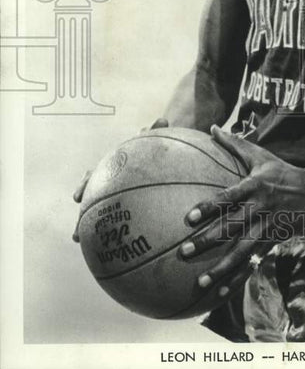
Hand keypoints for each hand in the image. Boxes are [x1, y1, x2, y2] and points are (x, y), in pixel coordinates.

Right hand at [72, 118, 169, 242]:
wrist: (160, 160)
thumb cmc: (156, 151)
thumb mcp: (156, 142)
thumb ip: (156, 134)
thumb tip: (162, 119)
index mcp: (112, 168)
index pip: (94, 175)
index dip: (85, 184)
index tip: (76, 197)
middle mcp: (108, 182)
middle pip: (90, 197)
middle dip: (82, 213)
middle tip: (76, 232)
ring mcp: (115, 196)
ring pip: (97, 212)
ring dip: (86, 226)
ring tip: (78, 239)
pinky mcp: (125, 208)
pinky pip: (115, 222)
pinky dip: (110, 235)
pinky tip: (109, 249)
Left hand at [179, 125, 304, 297]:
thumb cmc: (282, 171)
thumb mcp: (261, 155)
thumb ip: (234, 143)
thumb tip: (212, 126)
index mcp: (255, 187)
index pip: (228, 198)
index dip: (209, 207)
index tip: (188, 217)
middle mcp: (260, 210)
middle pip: (232, 228)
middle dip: (207, 241)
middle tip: (184, 251)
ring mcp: (267, 229)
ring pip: (242, 252)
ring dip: (221, 268)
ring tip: (200, 282)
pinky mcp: (272, 243)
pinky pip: (252, 264)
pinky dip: (237, 279)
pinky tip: (220, 294)